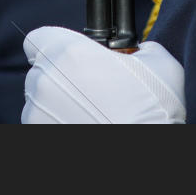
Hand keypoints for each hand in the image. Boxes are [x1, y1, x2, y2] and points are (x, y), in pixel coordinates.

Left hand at [22, 26, 185, 123]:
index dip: (56, 45)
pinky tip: (88, 130)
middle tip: (93, 92)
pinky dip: (59, 127)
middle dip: (62, 80)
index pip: (40, 38)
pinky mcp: (39, 136)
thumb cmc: (153, 110)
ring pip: (40, 103)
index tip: (71, 57)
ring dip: (59, 107)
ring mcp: (36, 114)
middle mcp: (44, 81)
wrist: (143, 156)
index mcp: (67, 51)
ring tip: (93, 118)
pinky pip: (43, 126)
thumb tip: (139, 53)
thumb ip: (138, 50)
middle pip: (41, 72)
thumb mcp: (159, 63)